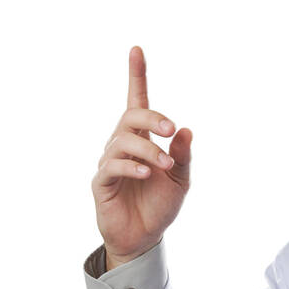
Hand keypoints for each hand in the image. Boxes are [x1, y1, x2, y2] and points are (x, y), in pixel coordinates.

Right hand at [91, 45, 192, 268]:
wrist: (145, 238)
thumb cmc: (159, 206)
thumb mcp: (180, 181)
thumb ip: (183, 156)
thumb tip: (186, 130)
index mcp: (142, 139)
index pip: (136, 101)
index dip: (137, 76)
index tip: (137, 50)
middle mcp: (123, 145)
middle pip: (130, 116)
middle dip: (152, 118)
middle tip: (171, 131)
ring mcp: (110, 162)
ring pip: (123, 140)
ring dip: (148, 149)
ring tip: (164, 166)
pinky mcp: (102, 182)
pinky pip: (112, 166)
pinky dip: (131, 166)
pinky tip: (146, 173)